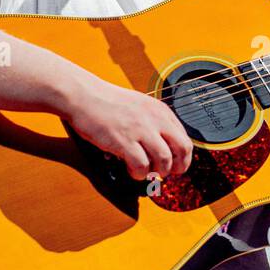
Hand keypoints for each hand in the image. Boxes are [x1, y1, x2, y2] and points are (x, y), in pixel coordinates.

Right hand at [64, 74, 192, 181]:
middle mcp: (154, 119)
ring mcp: (140, 130)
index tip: (175, 165)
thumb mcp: (140, 105)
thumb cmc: (107, 102)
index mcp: (160, 111)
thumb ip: (154, 122)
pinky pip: (141, 166)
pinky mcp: (124, 141)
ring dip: (156, 171)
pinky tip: (130, 169)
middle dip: (177, 167)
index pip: (185, 138)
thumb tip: (164, 145)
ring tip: (144, 170)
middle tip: (166, 173)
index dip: (182, 157)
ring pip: (164, 161)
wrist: (83, 96)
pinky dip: (138, 173)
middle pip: (182, 149)